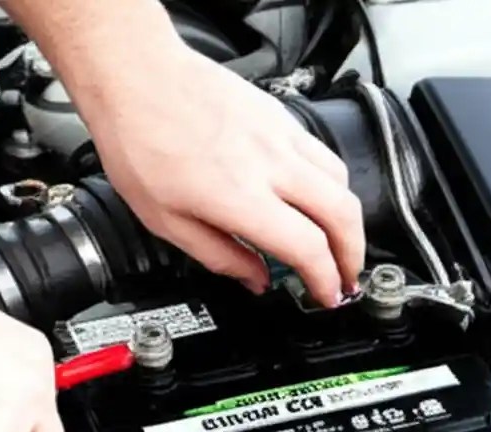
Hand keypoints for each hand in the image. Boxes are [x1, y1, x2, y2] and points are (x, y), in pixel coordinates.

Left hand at [79, 44, 365, 306]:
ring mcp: (280, 135)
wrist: (137, 78)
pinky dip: (332, 182)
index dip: (325, 280)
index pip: (308, 248)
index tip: (326, 295)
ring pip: (341, 180)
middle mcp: (270, 164)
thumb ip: (218, 255)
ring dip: (347, 218)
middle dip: (353, 254)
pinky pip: (323, 153)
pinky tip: (316, 195)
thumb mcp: (165, 220)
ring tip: (335, 239)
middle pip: (342, 214)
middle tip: (346, 276)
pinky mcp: (280, 114)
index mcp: (241, 197)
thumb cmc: (140, 141)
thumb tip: (254, 278)